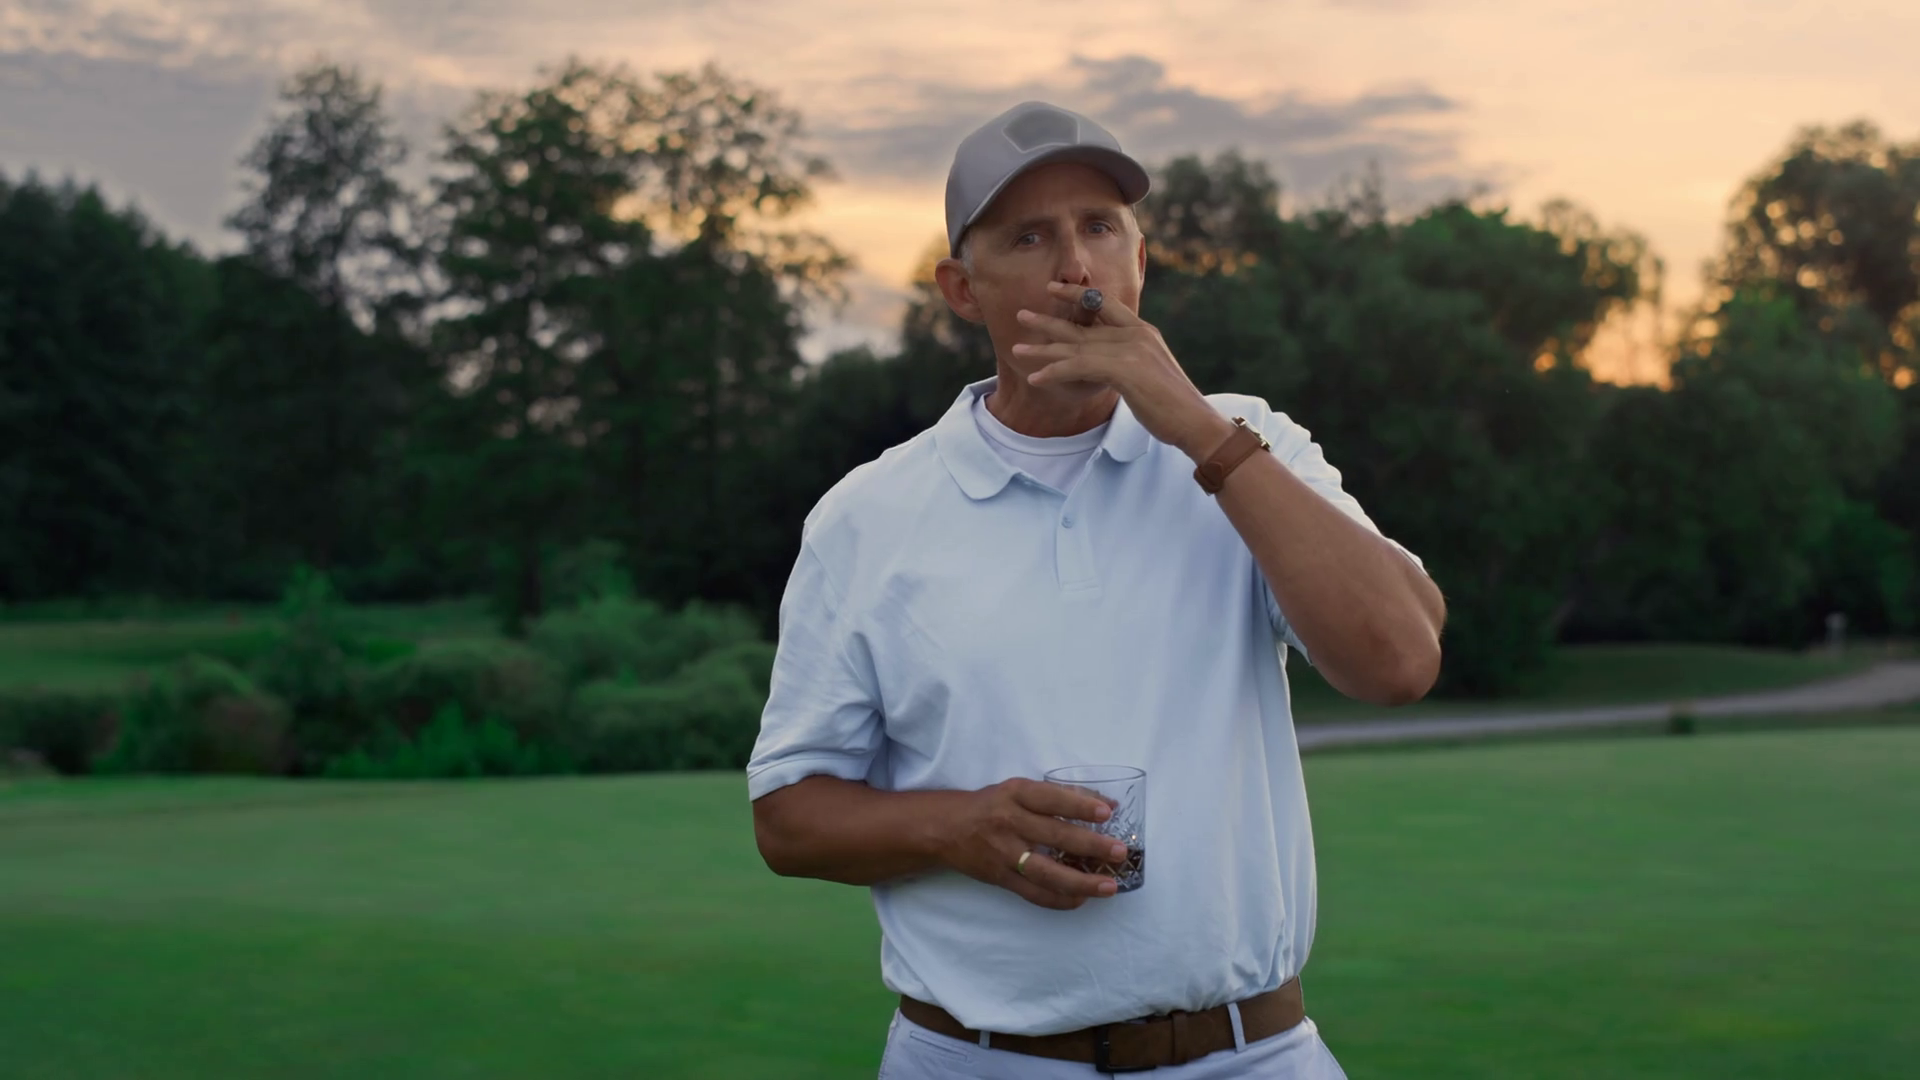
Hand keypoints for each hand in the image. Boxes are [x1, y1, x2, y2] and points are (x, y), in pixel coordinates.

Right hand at [934, 777, 1128, 909]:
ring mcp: (1005, 854)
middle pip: (1055, 836)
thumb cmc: (992, 805)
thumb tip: (1107, 804)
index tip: (1108, 813)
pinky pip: (1034, 894)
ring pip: (1047, 872)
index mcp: (1015, 794)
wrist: (946, 829)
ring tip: (1109, 887)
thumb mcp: (1018, 790)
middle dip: (1090, 845)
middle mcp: (1010, 822)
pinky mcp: (1001, 878)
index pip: (1051, 799)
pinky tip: (1082, 899)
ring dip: (1081, 881)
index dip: (1080, 805)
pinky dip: (1060, 899)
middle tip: (1119, 851)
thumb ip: (1059, 797)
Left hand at [1013, 281, 1234, 461]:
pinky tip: (1036, 377)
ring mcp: (1130, 350)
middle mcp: (1136, 334)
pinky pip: (1079, 366)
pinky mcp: (1124, 369)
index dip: (1077, 295)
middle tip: (1021, 315)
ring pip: (1077, 345)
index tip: (1053, 289)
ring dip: (1043, 348)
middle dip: (1050, 320)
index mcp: (1143, 331)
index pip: (1105, 303)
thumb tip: (1110, 368)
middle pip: (1084, 324)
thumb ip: (1129, 363)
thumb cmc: (1174, 406)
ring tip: (1017, 348)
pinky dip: (1055, 371)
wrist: (1195, 421)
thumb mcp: (1149, 375)